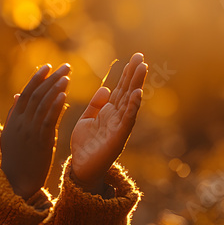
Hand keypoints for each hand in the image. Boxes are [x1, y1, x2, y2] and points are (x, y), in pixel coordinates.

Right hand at [0, 63, 70, 199]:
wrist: (14, 183)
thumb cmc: (14, 160)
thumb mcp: (10, 135)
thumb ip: (14, 114)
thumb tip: (17, 95)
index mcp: (14, 119)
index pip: (26, 93)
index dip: (37, 78)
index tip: (48, 67)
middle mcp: (21, 122)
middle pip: (36, 94)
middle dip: (51, 78)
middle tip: (65, 66)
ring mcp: (30, 131)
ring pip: (42, 104)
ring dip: (55, 88)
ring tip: (67, 76)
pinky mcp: (40, 142)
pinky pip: (48, 120)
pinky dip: (55, 106)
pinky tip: (63, 95)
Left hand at [69, 53, 147, 191]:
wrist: (81, 168)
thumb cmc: (85, 146)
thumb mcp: (87, 120)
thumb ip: (96, 105)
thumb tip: (105, 88)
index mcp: (109, 112)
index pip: (120, 89)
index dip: (126, 74)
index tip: (133, 58)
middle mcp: (117, 116)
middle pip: (128, 91)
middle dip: (134, 74)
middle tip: (140, 56)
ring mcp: (120, 126)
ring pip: (130, 101)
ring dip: (136, 84)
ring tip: (142, 68)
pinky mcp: (118, 137)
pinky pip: (127, 119)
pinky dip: (132, 106)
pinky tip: (137, 93)